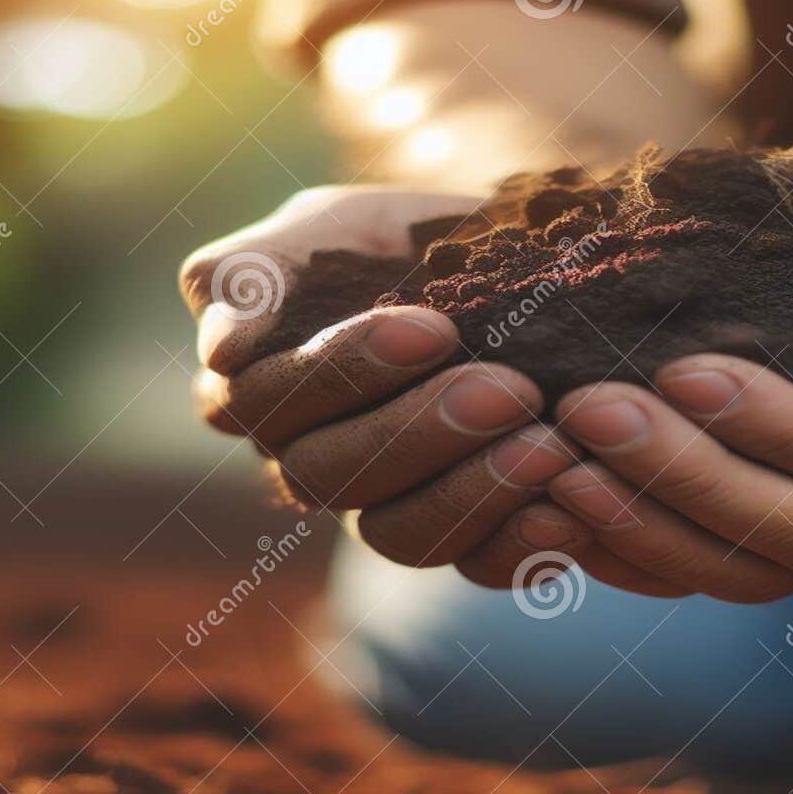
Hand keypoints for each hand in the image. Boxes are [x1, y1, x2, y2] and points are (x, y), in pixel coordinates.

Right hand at [179, 186, 602, 583]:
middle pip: (330, 475)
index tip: (436, 326)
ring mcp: (383, 509)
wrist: (521, 264)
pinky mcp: (462, 540)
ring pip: (399, 534)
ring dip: (474, 494)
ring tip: (551, 446)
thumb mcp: (333, 227)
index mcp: (258, 389)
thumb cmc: (406, 239)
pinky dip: (523, 547)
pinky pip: (477, 567)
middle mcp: (309, 461)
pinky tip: (570, 511)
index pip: (264, 403)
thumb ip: (257, 272)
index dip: (345, 371)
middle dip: (422, 431)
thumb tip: (222, 350)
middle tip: (511, 389)